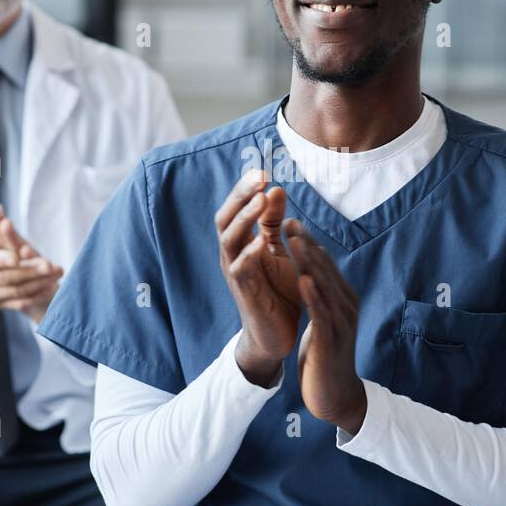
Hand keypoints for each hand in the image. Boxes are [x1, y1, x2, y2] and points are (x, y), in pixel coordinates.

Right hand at [216, 170, 301, 386]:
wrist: (277, 336)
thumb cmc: (278, 292)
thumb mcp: (279, 252)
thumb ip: (275, 223)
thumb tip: (277, 188)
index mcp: (240, 242)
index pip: (236, 208)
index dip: (246, 188)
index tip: (263, 169)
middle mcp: (232, 255)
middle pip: (226, 217)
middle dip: (241, 195)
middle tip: (259, 176)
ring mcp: (234, 273)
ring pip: (229, 239)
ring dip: (244, 218)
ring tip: (260, 198)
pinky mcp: (243, 293)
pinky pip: (240, 270)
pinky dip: (250, 254)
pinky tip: (263, 241)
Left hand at [285, 220, 365, 433]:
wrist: (335, 396)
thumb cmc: (325, 356)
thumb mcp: (323, 320)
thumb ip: (320, 297)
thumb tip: (311, 271)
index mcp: (342, 300)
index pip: (324, 265)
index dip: (307, 242)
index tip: (289, 221)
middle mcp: (346, 306)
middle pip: (326, 269)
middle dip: (306, 244)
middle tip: (289, 220)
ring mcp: (341, 323)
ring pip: (325, 286)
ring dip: (309, 262)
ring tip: (294, 240)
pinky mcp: (332, 341)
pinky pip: (322, 314)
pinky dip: (313, 295)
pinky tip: (302, 280)